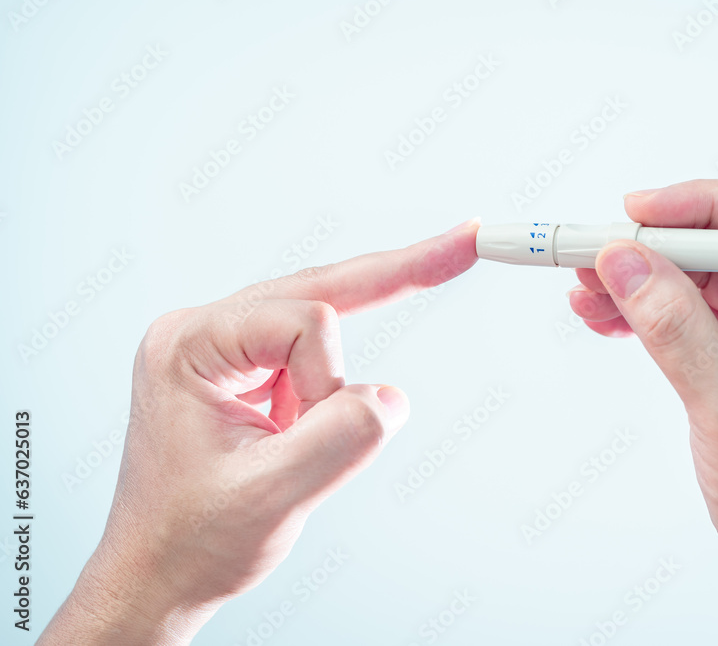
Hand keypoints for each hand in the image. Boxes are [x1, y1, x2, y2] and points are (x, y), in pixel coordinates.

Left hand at [39, 220, 479, 644]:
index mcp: (190, 346)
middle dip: (396, 270)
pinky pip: (310, 351)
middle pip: (319, 287)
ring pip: (319, 314)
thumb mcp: (269, 497)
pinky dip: (335, 381)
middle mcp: (201, 333)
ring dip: (354, 351)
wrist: (157, 575)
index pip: (302, 323)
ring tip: (354, 375)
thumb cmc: (190, 540)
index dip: (329, 383)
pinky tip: (321, 414)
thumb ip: (338, 441)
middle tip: (461, 243)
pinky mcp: (243, 372)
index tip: (307, 439)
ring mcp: (221, 350)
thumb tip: (390, 396)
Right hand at [568, 181, 717, 643]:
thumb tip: (623, 259)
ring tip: (584, 287)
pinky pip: (691, 314)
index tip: (638, 211)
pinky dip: (647, 312)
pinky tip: (603, 315)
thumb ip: (676, 329)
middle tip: (594, 250)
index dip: (705, 204)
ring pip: (703, 277)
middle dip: (659, 246)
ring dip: (643, 278)